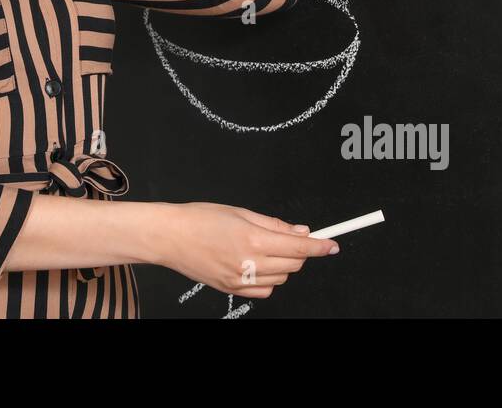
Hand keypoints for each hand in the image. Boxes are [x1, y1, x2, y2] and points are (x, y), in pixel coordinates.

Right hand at [160, 202, 338, 298]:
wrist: (169, 236)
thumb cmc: (198, 218)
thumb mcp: (239, 212)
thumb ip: (273, 224)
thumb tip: (300, 231)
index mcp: (252, 239)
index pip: (299, 247)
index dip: (321, 246)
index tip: (333, 245)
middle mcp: (249, 262)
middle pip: (294, 264)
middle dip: (300, 251)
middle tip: (290, 237)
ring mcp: (240, 279)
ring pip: (282, 278)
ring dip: (284, 264)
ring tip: (266, 248)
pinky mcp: (231, 289)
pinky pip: (265, 290)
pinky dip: (269, 279)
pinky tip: (258, 265)